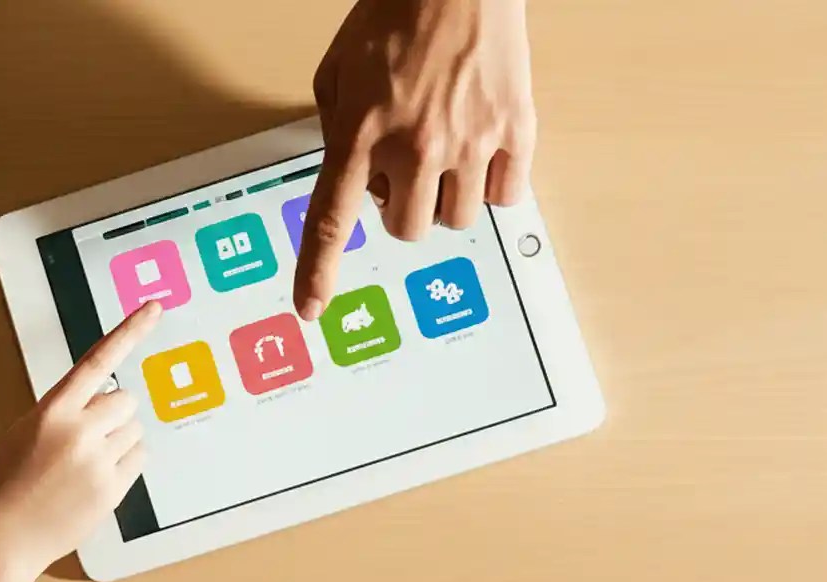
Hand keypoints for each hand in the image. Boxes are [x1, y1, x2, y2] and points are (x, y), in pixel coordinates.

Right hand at [0, 301, 160, 577]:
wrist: (5, 535)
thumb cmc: (10, 481)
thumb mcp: (26, 431)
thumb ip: (65, 411)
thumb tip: (106, 401)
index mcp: (53, 410)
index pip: (98, 360)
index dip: (130, 331)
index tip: (155, 307)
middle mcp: (80, 430)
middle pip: (126, 401)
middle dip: (112, 415)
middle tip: (87, 438)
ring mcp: (99, 461)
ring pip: (135, 430)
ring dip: (119, 439)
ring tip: (86, 463)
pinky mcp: (113, 488)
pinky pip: (139, 457)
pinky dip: (125, 463)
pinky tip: (97, 477)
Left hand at [295, 0, 535, 319]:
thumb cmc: (394, 16)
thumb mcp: (335, 73)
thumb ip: (336, 133)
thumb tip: (352, 181)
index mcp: (361, 131)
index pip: (331, 220)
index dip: (318, 272)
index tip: (311, 308)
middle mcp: (415, 146)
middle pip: (406, 229)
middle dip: (401, 208)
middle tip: (404, 171)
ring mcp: (470, 142)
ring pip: (455, 219)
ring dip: (444, 198)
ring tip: (444, 152)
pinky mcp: (515, 132)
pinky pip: (504, 197)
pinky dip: (490, 186)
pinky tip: (480, 152)